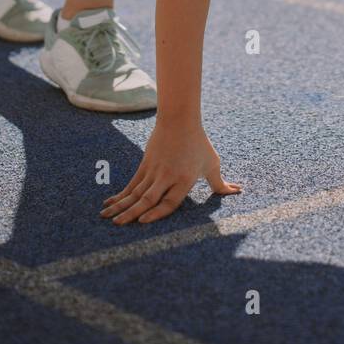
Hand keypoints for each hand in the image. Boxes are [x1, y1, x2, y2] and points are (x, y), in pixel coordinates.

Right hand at [100, 120, 241, 225]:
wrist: (179, 119)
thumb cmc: (199, 143)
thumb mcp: (212, 163)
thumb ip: (220, 183)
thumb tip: (237, 191)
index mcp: (184, 179)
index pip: (169, 201)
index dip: (156, 213)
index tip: (142, 222)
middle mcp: (167, 177)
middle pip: (147, 198)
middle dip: (131, 213)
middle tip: (118, 224)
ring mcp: (154, 171)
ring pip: (135, 192)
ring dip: (120, 206)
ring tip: (106, 217)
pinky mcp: (144, 165)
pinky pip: (131, 184)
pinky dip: (120, 195)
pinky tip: (109, 203)